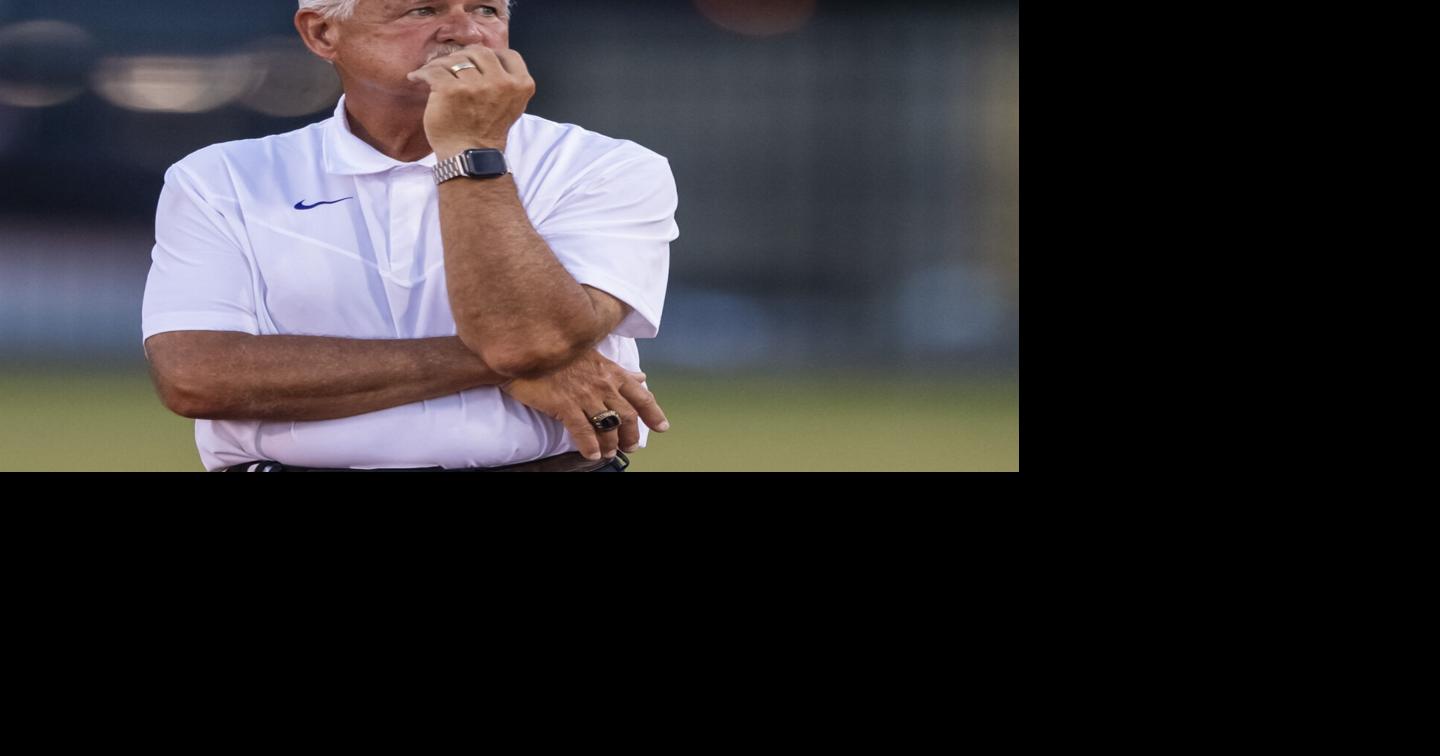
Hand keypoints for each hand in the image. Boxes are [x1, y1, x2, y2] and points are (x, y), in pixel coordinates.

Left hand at [405, 45, 534, 157]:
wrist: (469, 157)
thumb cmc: (486, 132)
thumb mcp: (509, 105)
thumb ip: (505, 82)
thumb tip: (481, 58)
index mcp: (521, 85)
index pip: (508, 55)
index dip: (492, 56)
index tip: (477, 63)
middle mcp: (502, 83)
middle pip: (480, 52)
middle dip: (464, 57)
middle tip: (452, 66)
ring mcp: (476, 86)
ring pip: (455, 59)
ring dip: (441, 64)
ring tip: (433, 73)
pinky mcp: (451, 90)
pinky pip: (433, 70)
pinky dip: (421, 73)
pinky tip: (417, 78)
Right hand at [500, 350, 669, 460]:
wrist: (528, 347)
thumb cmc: (561, 352)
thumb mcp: (595, 357)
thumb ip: (619, 372)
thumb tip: (641, 378)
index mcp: (612, 372)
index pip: (641, 395)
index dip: (653, 413)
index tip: (662, 427)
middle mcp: (603, 384)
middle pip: (628, 416)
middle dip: (632, 436)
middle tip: (630, 448)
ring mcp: (585, 395)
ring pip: (608, 426)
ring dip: (611, 444)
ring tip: (608, 453)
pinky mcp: (564, 404)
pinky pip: (583, 431)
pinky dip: (590, 447)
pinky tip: (591, 454)